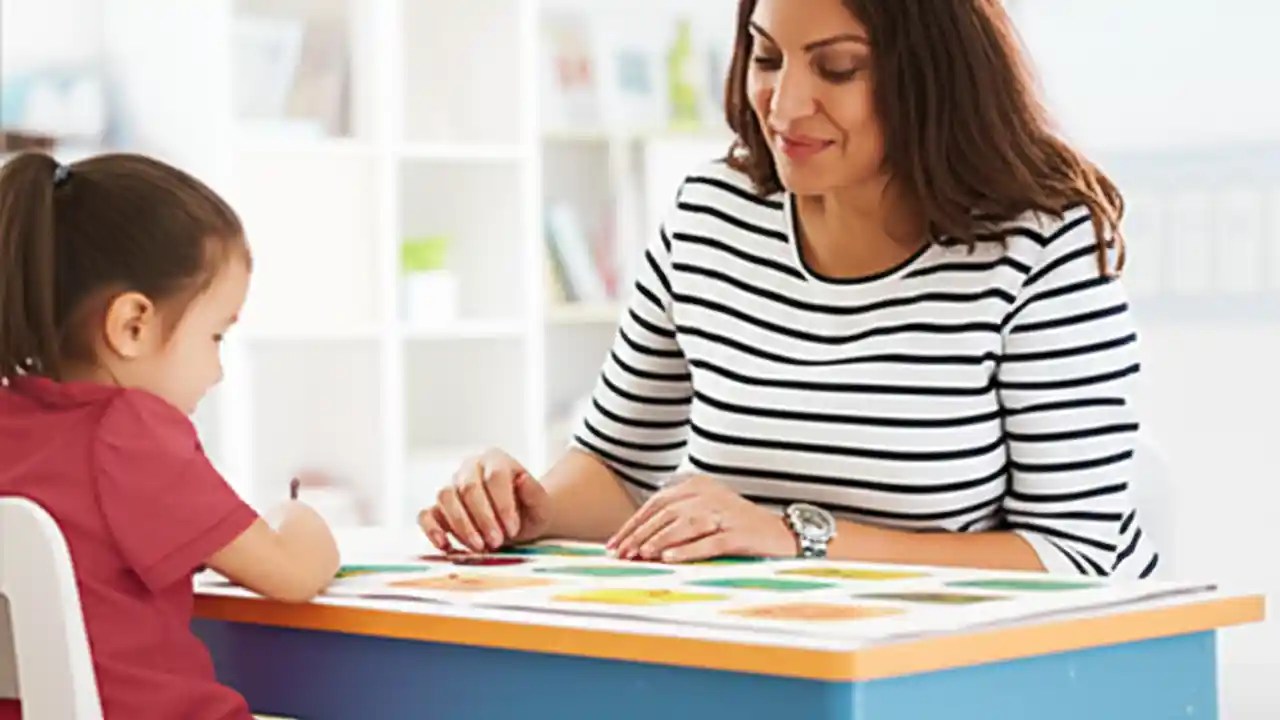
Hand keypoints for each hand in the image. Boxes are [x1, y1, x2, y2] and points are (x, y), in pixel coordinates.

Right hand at [417, 449, 551, 552]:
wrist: (517, 523)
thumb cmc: (529, 512)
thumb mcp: (541, 506)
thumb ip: (536, 493)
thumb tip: (523, 479)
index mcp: (496, 460)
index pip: (494, 477)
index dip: (503, 505)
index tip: (513, 530)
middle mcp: (470, 468)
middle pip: (468, 488)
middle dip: (483, 518)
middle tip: (497, 542)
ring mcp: (451, 486)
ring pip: (446, 498)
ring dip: (461, 525)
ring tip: (479, 547)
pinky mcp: (438, 508)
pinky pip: (426, 514)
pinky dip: (431, 529)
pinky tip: (445, 545)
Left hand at [606, 475, 796, 562]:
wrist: (781, 534)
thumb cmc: (737, 526)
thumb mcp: (705, 511)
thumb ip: (676, 517)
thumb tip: (638, 539)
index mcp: (698, 486)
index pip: (657, 503)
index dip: (633, 523)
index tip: (614, 543)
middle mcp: (709, 496)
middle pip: (666, 513)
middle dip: (640, 534)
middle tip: (621, 553)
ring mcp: (725, 514)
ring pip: (684, 525)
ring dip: (659, 540)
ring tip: (640, 554)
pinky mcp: (738, 534)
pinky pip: (708, 542)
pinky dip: (687, 551)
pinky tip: (669, 559)